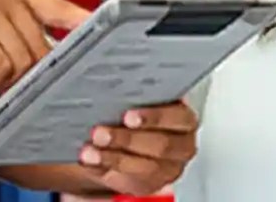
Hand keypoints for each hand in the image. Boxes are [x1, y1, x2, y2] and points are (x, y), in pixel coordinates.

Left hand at [76, 102, 198, 196]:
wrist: (124, 137)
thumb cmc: (134, 112)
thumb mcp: (136, 99)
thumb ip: (131, 96)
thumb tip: (110, 91)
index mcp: (185, 119)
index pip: (178, 118)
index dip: (154, 117)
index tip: (128, 116)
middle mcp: (182, 146)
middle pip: (161, 146)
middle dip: (127, 139)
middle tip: (100, 133)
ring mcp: (168, 169)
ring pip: (146, 168)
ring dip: (114, 159)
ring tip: (90, 152)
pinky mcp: (150, 185)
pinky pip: (131, 183)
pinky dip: (107, 171)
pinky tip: (92, 163)